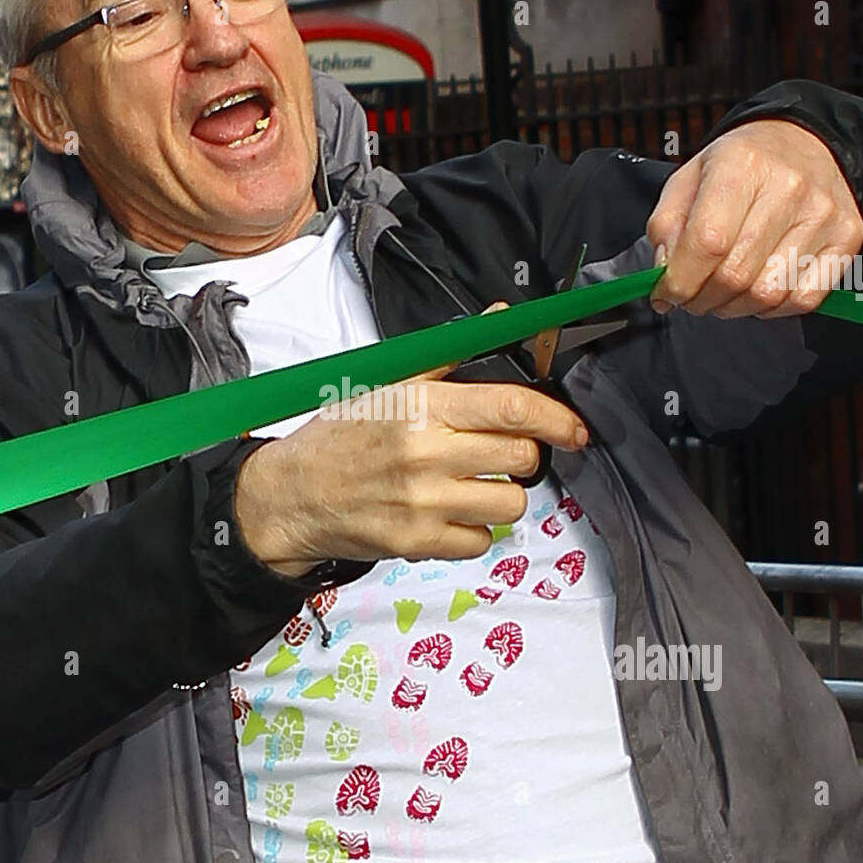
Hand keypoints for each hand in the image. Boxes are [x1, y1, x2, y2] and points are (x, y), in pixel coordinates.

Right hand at [234, 364, 588, 576]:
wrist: (289, 495)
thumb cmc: (339, 439)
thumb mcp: (388, 384)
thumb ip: (451, 356)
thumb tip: (504, 319)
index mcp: (421, 407)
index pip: (510, 409)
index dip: (556, 418)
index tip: (574, 428)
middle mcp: (425, 455)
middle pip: (520, 456)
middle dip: (523, 454)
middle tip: (497, 452)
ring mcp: (423, 503)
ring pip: (511, 502)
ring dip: (501, 493)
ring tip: (471, 483)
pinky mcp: (418, 543)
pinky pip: (481, 540)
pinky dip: (474, 529)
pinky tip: (449, 512)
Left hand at [646, 118, 862, 319]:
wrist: (803, 143)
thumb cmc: (741, 168)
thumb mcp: (690, 179)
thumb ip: (666, 227)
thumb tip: (664, 274)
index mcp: (742, 165)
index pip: (707, 242)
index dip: (680, 281)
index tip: (665, 294)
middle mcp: (789, 187)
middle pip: (736, 274)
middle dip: (702, 299)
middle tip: (691, 297)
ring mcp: (824, 214)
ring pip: (768, 294)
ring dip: (734, 307)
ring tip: (722, 293)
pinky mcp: (847, 238)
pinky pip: (803, 299)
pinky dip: (772, 308)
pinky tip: (757, 290)